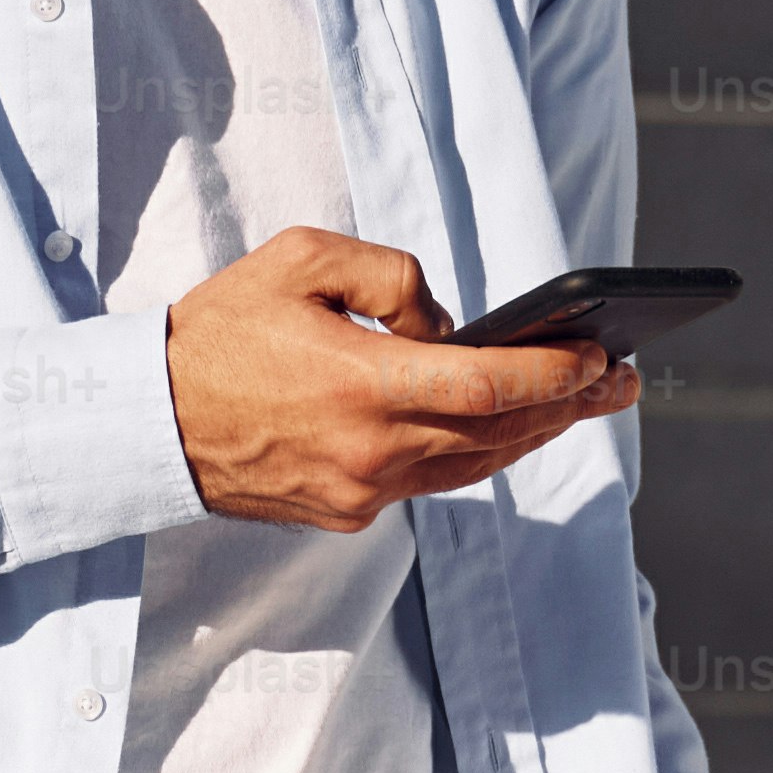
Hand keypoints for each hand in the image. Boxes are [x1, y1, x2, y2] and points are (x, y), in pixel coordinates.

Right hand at [166, 227, 635, 530]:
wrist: (148, 420)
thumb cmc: (221, 328)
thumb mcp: (301, 258)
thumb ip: (392, 277)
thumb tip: (449, 325)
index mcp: (363, 385)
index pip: (489, 385)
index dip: (554, 373)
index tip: (601, 356)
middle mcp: (372, 451)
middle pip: (500, 432)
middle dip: (570, 404)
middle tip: (625, 380)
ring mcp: (362, 493)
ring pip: (475, 464)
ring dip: (535, 433)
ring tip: (581, 402)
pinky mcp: (348, 514)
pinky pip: (431, 480)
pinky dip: (476, 451)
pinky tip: (505, 425)